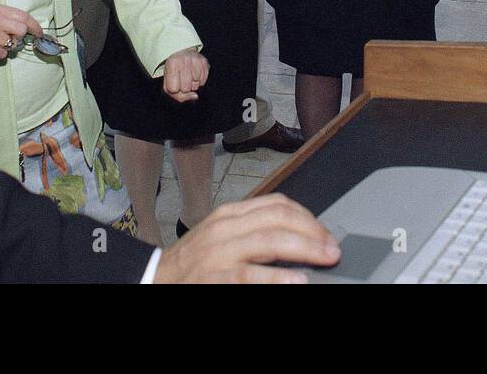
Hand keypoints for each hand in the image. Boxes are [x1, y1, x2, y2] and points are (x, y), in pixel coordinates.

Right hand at [0, 5, 42, 59]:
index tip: (40, 33)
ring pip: (13, 45)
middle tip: (11, 39)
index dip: (35, 25)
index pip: (24, 16)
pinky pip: (2, 55)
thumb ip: (5, 17)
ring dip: (7, 47)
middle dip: (20, 37)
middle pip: (22, 30)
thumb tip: (25, 25)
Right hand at [153, 194, 340, 282]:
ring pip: (269, 241)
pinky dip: (277, 278)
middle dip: (312, 232)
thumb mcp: (221, 237)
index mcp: (229, 215)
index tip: (324, 233)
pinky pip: (250, 276)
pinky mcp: (214, 279)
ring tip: (325, 259)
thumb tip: (296, 238)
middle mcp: (224, 228)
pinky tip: (296, 281)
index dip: (307, 217)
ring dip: (304, 249)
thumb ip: (252, 232)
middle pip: (278, 219)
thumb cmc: (193, 263)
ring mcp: (218, 253)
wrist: (154, 280)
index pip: (276, 205)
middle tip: (333, 248)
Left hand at [162, 48, 207, 102]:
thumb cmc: (174, 71)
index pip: (174, 89)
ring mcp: (194, 60)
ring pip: (196, 86)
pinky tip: (195, 73)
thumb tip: (195, 96)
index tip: (175, 82)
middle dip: (185, 87)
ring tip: (189, 75)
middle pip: (186, 88)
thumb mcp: (169, 82)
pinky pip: (203, 81)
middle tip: (182, 78)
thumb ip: (179, 96)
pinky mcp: (204, 62)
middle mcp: (183, 61)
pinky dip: (199, 80)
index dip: (175, 89)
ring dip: (193, 84)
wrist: (182, 53)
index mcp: (171, 65)